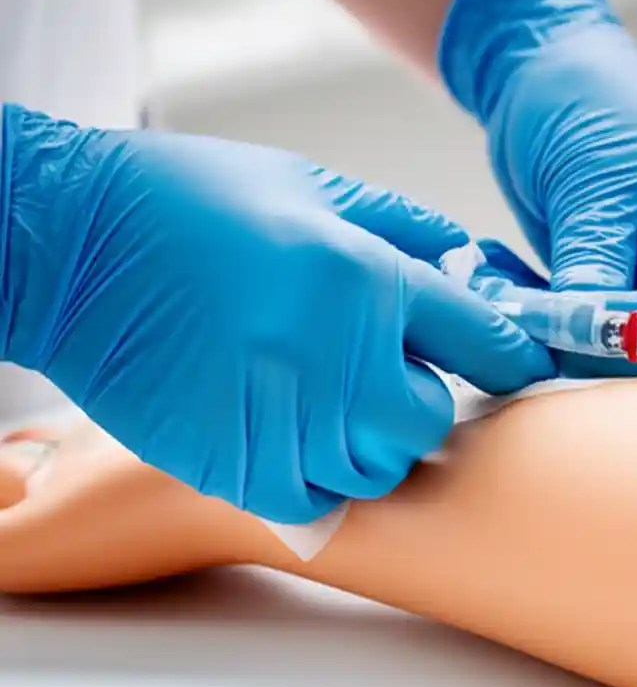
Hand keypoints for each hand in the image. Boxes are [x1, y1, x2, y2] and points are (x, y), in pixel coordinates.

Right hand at [0, 104, 552, 522]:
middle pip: (428, 420)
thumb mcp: (313, 186)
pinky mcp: (228, 458)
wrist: (73, 244)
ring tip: (336, 408)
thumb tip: (464, 260)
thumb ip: (402, 227)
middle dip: (422, 402)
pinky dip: (317, 479)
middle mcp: (333, 356)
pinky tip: (297, 439)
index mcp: (364, 278)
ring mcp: (279, 414)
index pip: (482, 340)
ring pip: (375, 469)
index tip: (514, 364)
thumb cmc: (191, 202)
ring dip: (370, 444)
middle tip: (392, 380)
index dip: (511, 356)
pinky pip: (312, 500)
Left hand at [440, 0, 636, 374]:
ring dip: (556, 335)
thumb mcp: (591, 181)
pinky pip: (587, 329)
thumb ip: (594, 263)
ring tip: (497, 290)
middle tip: (520, 320)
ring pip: (621, 345)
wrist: (541, 69)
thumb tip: (582, 341)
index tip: (566, 329)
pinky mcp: (618, 280)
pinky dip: (542, 320)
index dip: (636, 332)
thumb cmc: (582, 99)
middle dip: (592, 343)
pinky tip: (501, 282)